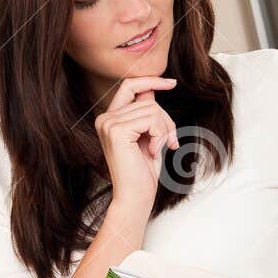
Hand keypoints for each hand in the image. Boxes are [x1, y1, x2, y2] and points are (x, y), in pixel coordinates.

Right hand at [95, 76, 177, 215]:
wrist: (135, 196)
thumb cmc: (142, 172)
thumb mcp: (147, 135)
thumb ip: (146, 113)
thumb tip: (151, 88)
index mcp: (108, 119)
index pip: (129, 86)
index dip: (151, 80)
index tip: (172, 83)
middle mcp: (104, 119)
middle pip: (148, 100)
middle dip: (166, 121)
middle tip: (171, 142)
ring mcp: (109, 124)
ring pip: (153, 109)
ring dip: (165, 130)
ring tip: (160, 149)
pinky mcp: (117, 131)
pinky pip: (152, 118)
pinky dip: (160, 134)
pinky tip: (153, 152)